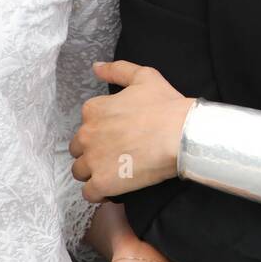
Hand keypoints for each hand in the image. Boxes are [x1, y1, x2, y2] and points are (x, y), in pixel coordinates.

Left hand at [69, 60, 194, 200]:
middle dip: (93, 152)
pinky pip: (90, 194)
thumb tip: (96, 67)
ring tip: (116, 172)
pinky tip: (115, 188)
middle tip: (117, 155)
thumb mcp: (144, 77)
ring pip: (80, 171)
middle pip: (79, 149)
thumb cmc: (166, 105)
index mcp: (93, 110)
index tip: (119, 135)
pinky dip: (100, 193)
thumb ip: (116, 70)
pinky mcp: (102, 183)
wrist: (181, 134)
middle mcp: (87, 135)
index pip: (86, 125)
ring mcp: (93, 161)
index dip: (102, 131)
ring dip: (94, 173)